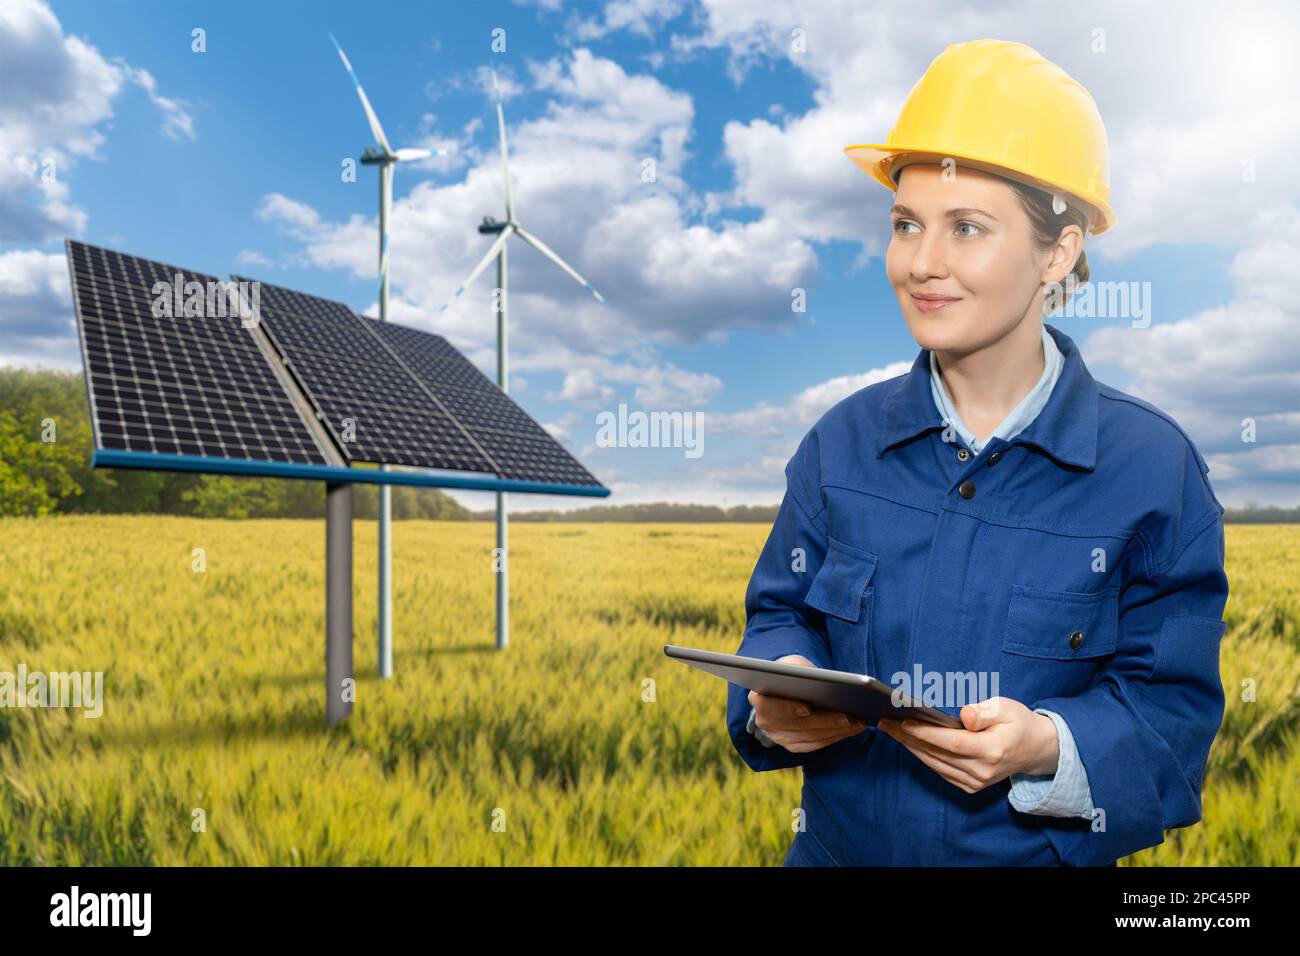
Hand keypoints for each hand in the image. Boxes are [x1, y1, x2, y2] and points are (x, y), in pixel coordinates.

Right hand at [748, 655, 869, 752]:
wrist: (784, 688)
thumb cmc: (791, 674)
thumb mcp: (791, 665)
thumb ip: (801, 671)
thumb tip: (825, 681)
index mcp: (758, 699)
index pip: (770, 706)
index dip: (787, 708)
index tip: (807, 707)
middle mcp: (765, 722)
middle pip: (797, 725)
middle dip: (825, 721)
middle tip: (848, 716)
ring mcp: (778, 737)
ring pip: (810, 737)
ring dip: (836, 730)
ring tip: (857, 722)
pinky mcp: (793, 745)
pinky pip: (816, 744)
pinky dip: (836, 736)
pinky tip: (852, 729)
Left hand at [875, 697, 1058, 793]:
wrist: (1035, 750)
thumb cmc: (1018, 723)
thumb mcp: (1006, 708)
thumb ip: (983, 712)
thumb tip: (963, 716)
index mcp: (993, 750)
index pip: (953, 743)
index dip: (926, 734)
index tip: (904, 722)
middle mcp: (983, 771)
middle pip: (938, 754)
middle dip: (908, 737)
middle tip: (884, 721)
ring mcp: (976, 782)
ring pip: (935, 764)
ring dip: (910, 747)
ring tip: (890, 729)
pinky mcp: (971, 786)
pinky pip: (940, 770)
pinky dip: (923, 756)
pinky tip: (908, 742)